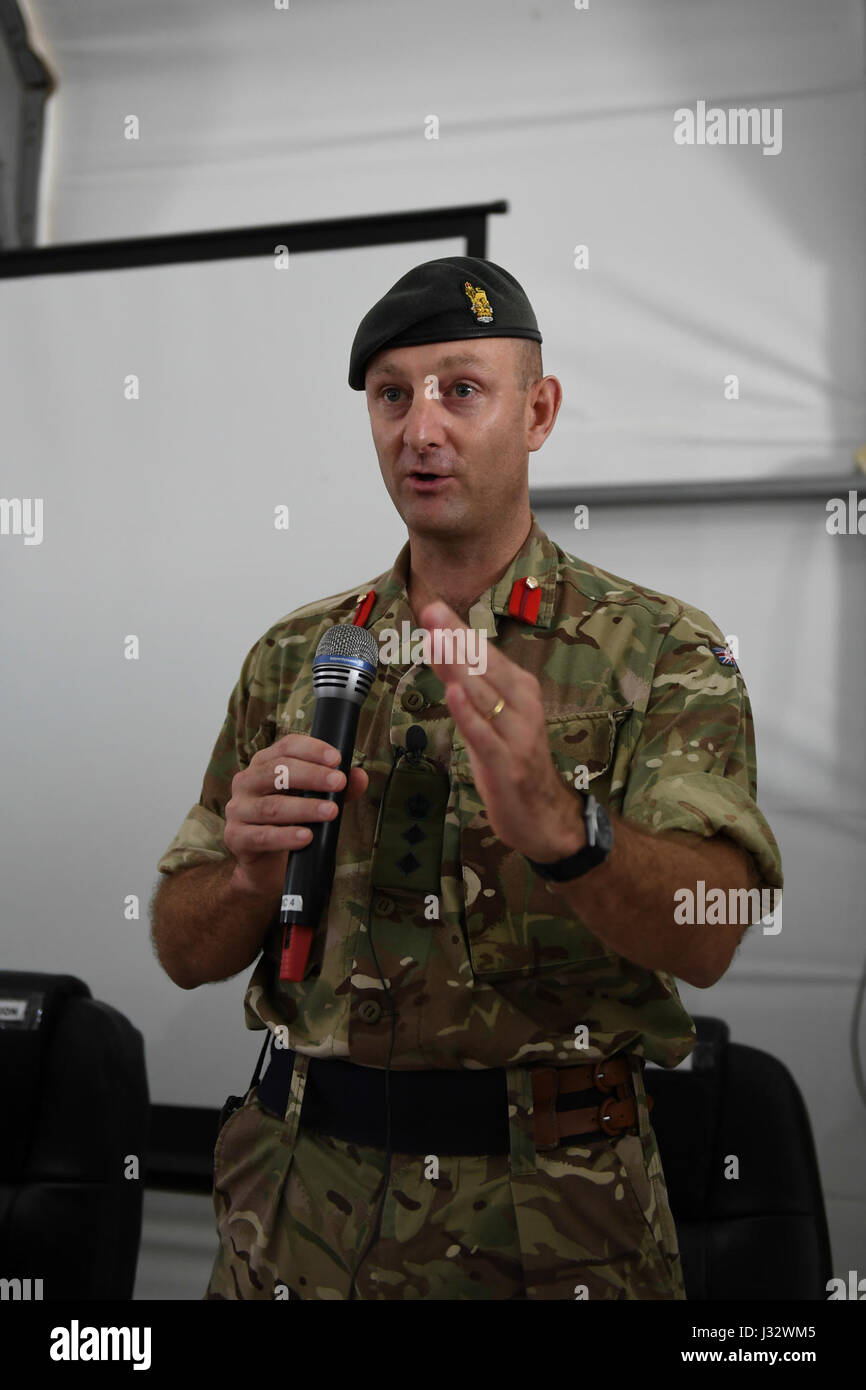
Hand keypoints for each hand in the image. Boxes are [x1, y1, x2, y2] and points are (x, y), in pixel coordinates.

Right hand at [225, 734, 368, 897]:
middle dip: (311, 776)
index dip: (312, 750)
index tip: (337, 759)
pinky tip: (306, 837)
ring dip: (304, 808)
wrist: (267, 865)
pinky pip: (262, 836)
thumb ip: (337, 789)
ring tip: (331, 811)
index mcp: (264, 764)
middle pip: (276, 772)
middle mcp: (246, 782)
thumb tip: (360, 776)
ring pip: (272, 806)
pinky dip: (286, 836)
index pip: (285, 747)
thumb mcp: (316, 801)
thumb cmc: (291, 822)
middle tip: (339, 783)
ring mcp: (238, 810)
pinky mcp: (236, 837)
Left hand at [418, 600, 584, 862]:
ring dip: (458, 667)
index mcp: (521, 689)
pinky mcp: (507, 763)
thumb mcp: (494, 718)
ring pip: (482, 695)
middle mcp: (522, 705)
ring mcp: (516, 734)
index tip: (434, 607)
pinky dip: (467, 714)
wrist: (545, 815)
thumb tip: (445, 652)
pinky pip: (484, 734)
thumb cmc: (515, 761)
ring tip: (437, 641)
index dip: (459, 630)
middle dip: (456, 638)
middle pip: (484, 666)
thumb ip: (472, 688)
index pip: (485, 653)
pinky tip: (452, 694)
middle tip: (432, 612)